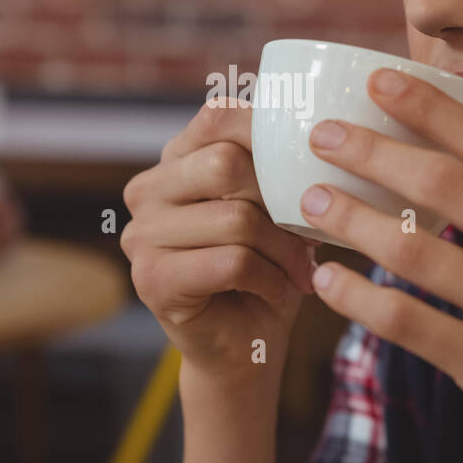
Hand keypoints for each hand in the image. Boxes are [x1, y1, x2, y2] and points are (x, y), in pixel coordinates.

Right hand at [121, 100, 316, 382]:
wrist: (247, 345)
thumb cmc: (267, 266)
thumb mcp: (276, 206)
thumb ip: (278, 166)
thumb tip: (320, 132)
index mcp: (174, 160)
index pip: (217, 117)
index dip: (268, 134)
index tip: (307, 167)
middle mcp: (147, 190)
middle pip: (226, 163)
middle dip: (281, 201)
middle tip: (307, 234)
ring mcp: (141, 235)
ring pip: (236, 218)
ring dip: (284, 250)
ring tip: (299, 269)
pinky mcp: (152, 279)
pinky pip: (231, 262)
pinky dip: (270, 279)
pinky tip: (278, 292)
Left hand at [297, 67, 462, 462]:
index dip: (431, 109)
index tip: (379, 82)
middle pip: (448, 184)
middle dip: (374, 150)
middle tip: (324, 134)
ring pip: (417, 249)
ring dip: (352, 219)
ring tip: (311, 200)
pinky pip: (409, 322)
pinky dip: (358, 299)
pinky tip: (327, 280)